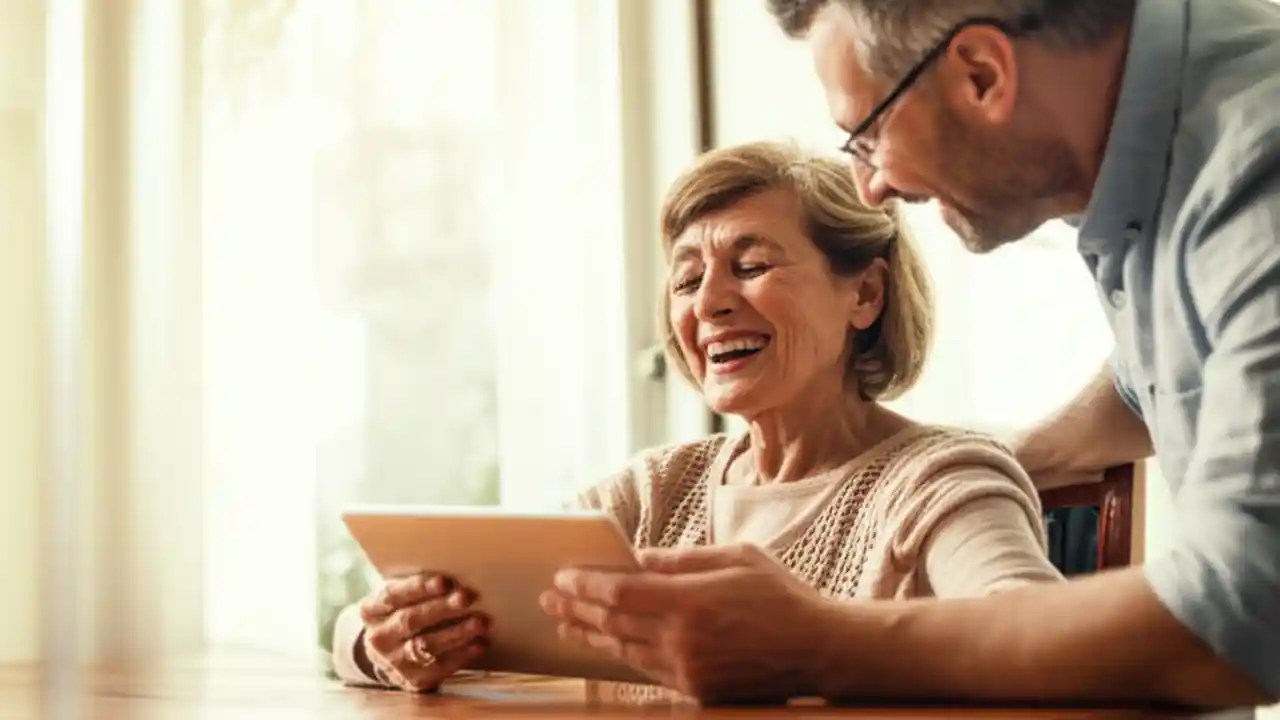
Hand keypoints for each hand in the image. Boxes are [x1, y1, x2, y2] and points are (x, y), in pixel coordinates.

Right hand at [358, 573, 488, 692]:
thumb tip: (454, 578)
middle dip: (441, 609)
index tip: (443, 581)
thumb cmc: (401, 613)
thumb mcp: (398, 597)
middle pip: (411, 620)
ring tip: (479, 622)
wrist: (388, 654)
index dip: (418, 588)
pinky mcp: (413, 680)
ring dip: (456, 633)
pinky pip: (439, 667)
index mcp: (371, 611)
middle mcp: (379, 638)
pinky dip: (462, 655)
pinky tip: (479, 644)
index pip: (392, 596)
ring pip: (426, 646)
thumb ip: (416, 588)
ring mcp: (394, 662)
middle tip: (466, 598)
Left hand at [539, 544, 829, 702]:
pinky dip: (622, 655)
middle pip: (614, 623)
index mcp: (693, 600)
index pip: (621, 592)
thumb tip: (636, 557)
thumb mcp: (736, 558)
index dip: (587, 584)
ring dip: (591, 635)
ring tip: (566, 622)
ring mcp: (690, 670)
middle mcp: (685, 639)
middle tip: (550, 598)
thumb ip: (682, 559)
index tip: (563, 576)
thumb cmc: (780, 595)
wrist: (820, 650)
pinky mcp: (697, 691)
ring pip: (625, 650)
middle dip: (577, 608)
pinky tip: (607, 645)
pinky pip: (649, 671)